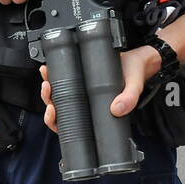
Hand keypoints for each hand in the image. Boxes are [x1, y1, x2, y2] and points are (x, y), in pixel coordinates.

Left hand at [40, 45, 161, 133]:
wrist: (138, 58)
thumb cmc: (134, 75)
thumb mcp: (134, 86)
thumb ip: (129, 98)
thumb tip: (117, 109)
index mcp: (94, 111)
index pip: (70, 124)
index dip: (56, 121)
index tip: (53, 111)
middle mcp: (85, 103)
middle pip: (58, 110)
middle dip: (48, 101)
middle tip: (48, 89)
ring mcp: (80, 90)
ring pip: (56, 96)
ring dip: (47, 88)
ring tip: (46, 77)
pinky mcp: (78, 77)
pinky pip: (60, 81)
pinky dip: (51, 75)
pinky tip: (47, 69)